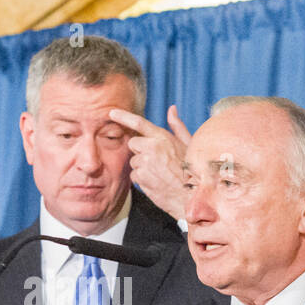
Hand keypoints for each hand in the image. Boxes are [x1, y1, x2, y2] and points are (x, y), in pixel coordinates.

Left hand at [109, 105, 192, 220]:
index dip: (123, 116)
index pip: (139, 123)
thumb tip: (172, 109)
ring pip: (134, 161)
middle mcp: (152, 148)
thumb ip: (177, 126)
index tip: (112, 112)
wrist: (191, 195)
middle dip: (139, 150)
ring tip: (159, 173)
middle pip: (132, 143)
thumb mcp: (189, 144)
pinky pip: (134, 176)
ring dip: (142, 167)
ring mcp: (145, 163)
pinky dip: (142, 179)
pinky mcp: (141, 177)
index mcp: (163, 138)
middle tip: (156, 160)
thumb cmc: (193, 170)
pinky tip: (156, 182)